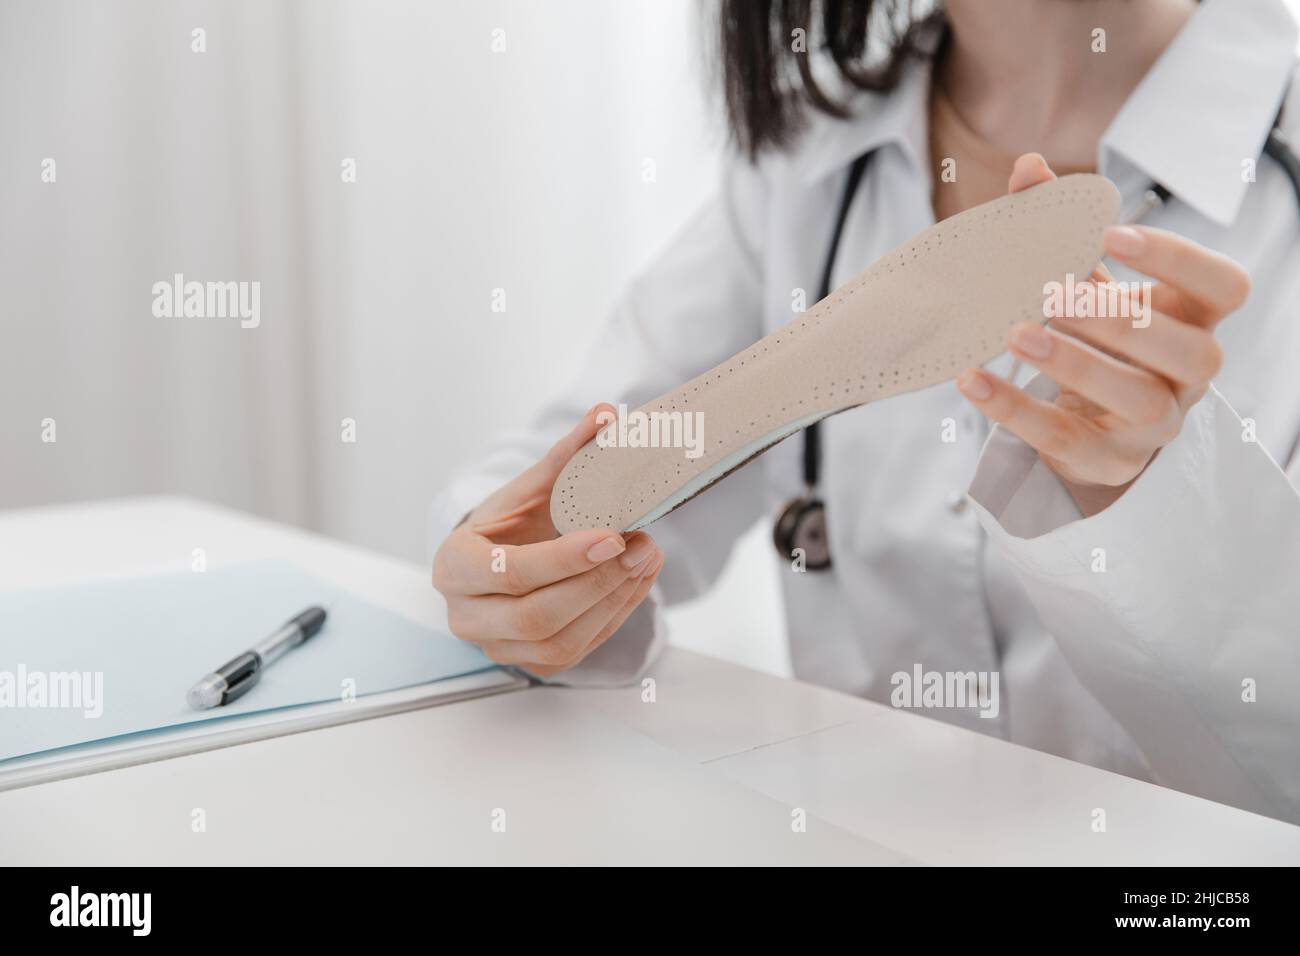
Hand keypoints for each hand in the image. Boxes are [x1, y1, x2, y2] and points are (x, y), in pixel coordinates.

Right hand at [432, 404, 662, 676]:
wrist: (497, 560)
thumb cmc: (511, 521)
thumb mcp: (532, 486)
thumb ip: (568, 453)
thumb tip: (608, 413)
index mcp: (454, 565)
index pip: (510, 572)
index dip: (565, 559)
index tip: (613, 535)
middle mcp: (466, 615)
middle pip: (536, 615)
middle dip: (598, 583)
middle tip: (642, 546)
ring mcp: (496, 647)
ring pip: (560, 641)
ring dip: (613, 601)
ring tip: (647, 558)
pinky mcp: (529, 664)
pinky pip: (576, 652)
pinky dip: (614, 616)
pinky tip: (637, 581)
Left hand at [957, 153, 1250, 515]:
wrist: (1091, 422)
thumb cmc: (1099, 338)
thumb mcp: (1088, 284)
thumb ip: (1062, 229)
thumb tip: (1029, 170)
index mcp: (1196, 320)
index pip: (1225, 287)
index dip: (1178, 260)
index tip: (1112, 234)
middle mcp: (1190, 376)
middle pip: (1186, 350)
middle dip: (1120, 319)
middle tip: (1053, 294)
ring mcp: (1155, 424)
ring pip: (1135, 398)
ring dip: (1076, 365)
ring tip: (1016, 334)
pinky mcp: (1107, 461)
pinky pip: (1065, 438)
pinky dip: (1015, 409)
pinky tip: (973, 379)